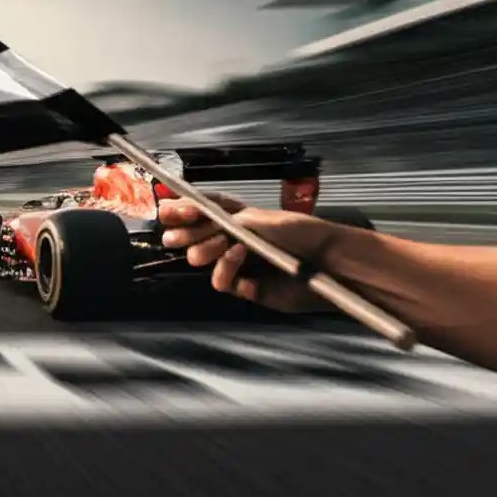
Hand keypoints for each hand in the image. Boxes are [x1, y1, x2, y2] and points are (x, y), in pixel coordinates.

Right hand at [156, 194, 339, 312]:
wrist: (328, 262)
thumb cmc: (299, 232)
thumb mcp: (258, 218)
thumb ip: (225, 220)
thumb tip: (196, 220)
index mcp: (239, 217)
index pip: (204, 210)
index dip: (185, 209)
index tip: (167, 210)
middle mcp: (235, 239)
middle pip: (198, 235)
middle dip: (185, 233)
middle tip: (173, 237)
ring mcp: (239, 264)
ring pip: (205, 260)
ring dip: (203, 251)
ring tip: (210, 248)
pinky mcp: (246, 288)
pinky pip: (222, 281)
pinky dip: (224, 269)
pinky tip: (237, 257)